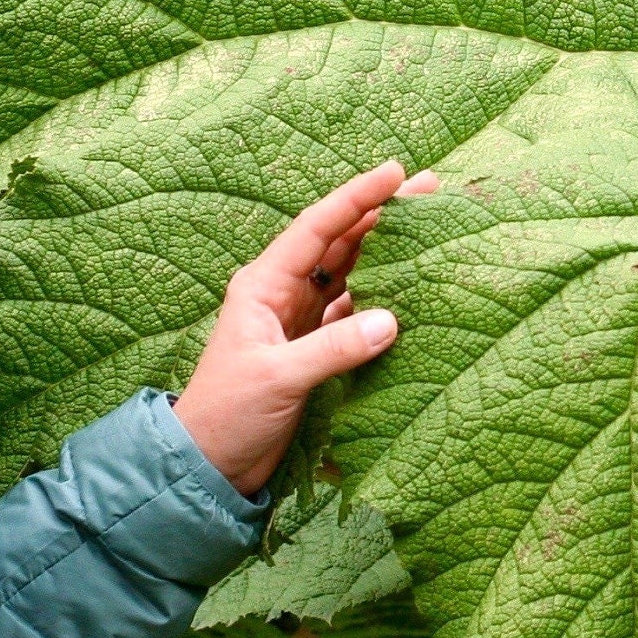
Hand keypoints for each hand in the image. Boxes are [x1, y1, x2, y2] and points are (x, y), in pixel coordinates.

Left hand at [172, 159, 436, 496]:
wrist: (207, 465)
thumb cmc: (227, 413)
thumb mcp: (278, 377)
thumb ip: (334, 348)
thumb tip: (392, 320)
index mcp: (264, 284)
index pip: (317, 228)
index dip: (357, 197)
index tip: (396, 172)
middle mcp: (283, 293)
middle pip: (339, 242)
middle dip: (381, 214)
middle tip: (430, 190)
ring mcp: (300, 320)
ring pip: (351, 274)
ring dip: (386, 253)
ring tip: (429, 229)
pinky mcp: (313, 349)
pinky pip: (354, 313)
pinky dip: (382, 300)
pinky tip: (411, 291)